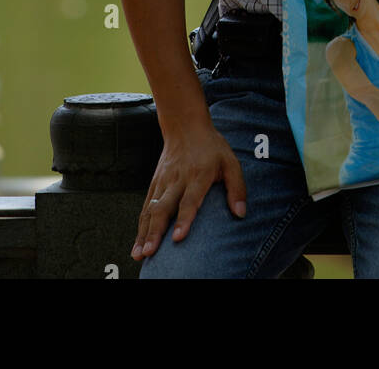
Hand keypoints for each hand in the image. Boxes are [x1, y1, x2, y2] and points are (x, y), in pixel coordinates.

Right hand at [130, 124, 246, 260]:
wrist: (185, 125)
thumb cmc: (211, 146)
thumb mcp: (231, 161)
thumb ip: (237, 187)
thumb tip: (240, 213)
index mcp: (198, 174)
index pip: (190, 199)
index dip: (184, 219)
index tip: (178, 238)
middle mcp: (177, 179)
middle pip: (164, 207)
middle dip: (156, 231)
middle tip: (151, 252)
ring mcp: (164, 181)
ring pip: (151, 209)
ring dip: (145, 233)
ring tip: (140, 254)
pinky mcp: (155, 183)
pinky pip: (146, 206)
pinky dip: (140, 226)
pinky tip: (138, 244)